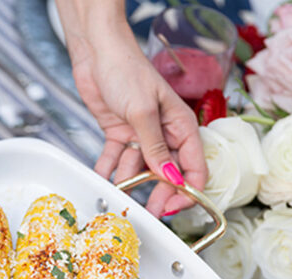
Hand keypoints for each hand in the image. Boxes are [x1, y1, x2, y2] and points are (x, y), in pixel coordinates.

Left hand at [60, 9, 206, 216]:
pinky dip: (109, 171)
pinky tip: (102, 181)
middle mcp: (164, 133)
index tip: (174, 207)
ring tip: (120, 199)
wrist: (96, 52)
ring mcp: (141, 135)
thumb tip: (169, 177)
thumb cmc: (126, 70)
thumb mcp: (143, 111)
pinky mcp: (119, 134)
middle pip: (167, 173)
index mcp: (181, 126)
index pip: (194, 166)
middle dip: (159, 194)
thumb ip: (154, 147)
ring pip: (139, 169)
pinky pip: (116, 160)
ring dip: (130, 184)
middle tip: (149, 213)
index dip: (187, 190)